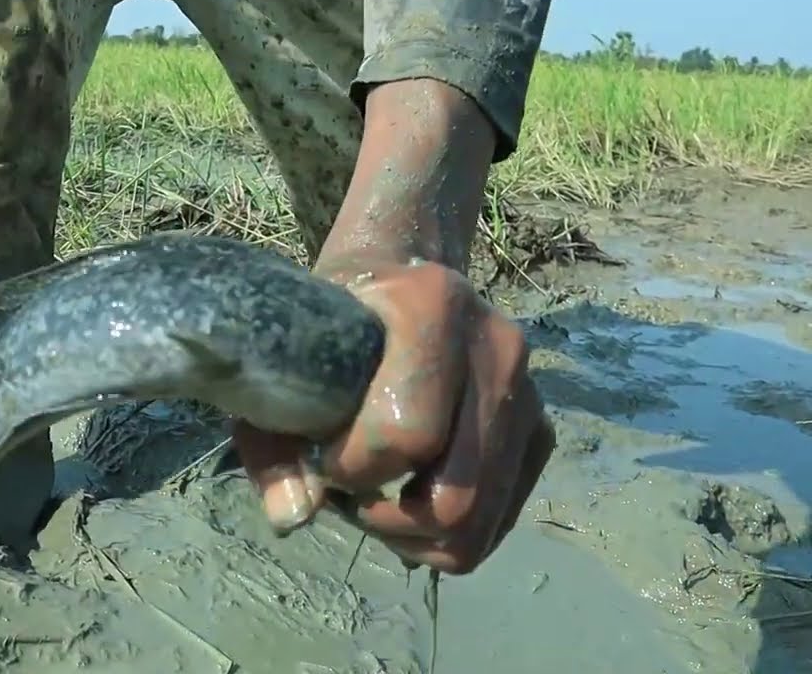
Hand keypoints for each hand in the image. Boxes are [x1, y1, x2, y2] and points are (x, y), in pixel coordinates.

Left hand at [231, 256, 555, 573]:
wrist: (396, 276)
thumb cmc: (327, 320)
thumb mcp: (280, 363)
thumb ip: (271, 443)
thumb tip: (293, 516)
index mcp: (432, 305)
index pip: (407, 432)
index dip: (352, 467)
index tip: (319, 454)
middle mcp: (497, 345)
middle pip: (455, 496)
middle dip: (387, 519)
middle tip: (344, 495)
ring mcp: (528, 390)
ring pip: (481, 522)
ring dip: (414, 536)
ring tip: (371, 503)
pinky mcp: (540, 428)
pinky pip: (498, 519)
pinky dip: (445, 534)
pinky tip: (404, 498)